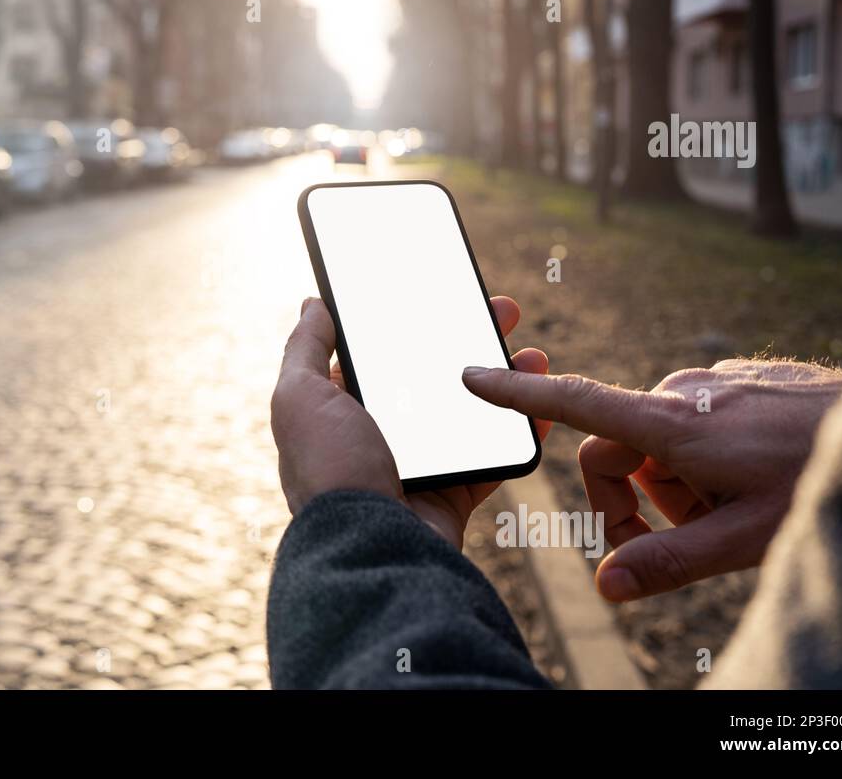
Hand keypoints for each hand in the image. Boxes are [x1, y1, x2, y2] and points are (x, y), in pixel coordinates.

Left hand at [271, 296, 550, 548]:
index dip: (412, 323)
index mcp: (339, 412)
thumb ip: (305, 350)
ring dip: (504, 381)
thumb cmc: (327, 470)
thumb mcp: (299, 398)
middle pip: (432, 378)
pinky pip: (494, 458)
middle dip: (470, 342)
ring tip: (532, 355)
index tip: (446, 293)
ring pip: (469, 412)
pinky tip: (542, 405)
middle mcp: (378, 437)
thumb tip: (312, 304)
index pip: (380, 357)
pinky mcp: (452, 494)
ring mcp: (418, 467)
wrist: (369, 548)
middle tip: (505, 311)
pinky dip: (520, 432)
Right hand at [461, 359, 841, 600]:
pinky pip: (690, 425)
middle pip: (614, 451)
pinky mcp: (730, 384)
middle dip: (633, 501)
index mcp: (670, 426)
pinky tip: (749, 479)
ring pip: (656, 444)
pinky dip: (700, 461)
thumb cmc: (819, 479)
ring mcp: (707, 386)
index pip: (576, 404)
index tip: (472, 377)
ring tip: (731, 510)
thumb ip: (668, 563)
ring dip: (674, 486)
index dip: (519, 394)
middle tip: (678, 540)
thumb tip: (605, 585)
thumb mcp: (746, 539)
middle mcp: (679, 395)